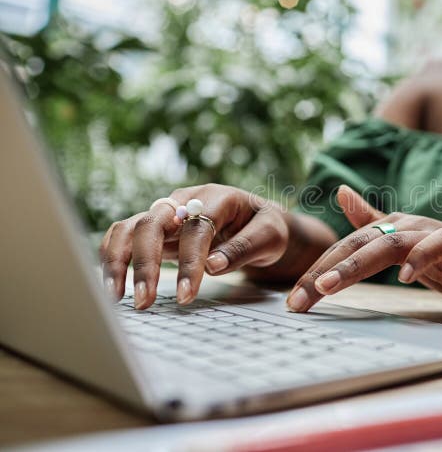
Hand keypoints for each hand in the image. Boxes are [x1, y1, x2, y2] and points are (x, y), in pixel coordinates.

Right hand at [99, 184, 288, 308]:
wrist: (258, 220)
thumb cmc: (265, 227)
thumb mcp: (271, 235)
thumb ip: (244, 248)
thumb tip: (212, 266)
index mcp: (216, 198)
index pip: (195, 228)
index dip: (189, 262)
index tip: (186, 296)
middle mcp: (184, 201)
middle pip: (152, 223)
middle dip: (145, 264)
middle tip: (145, 301)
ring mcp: (166, 214)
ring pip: (129, 228)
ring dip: (118, 262)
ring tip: (116, 298)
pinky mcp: (155, 230)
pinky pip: (123, 237)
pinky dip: (112, 258)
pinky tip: (112, 286)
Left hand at [286, 185, 441, 312]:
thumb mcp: (404, 246)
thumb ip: (372, 222)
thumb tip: (341, 191)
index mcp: (390, 228)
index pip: (345, 247)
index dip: (317, 270)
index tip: (293, 300)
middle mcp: (407, 225)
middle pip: (359, 244)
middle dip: (324, 271)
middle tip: (298, 300)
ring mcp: (432, 233)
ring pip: (390, 244)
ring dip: (356, 265)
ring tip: (328, 286)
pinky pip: (438, 247)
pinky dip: (421, 260)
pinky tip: (405, 279)